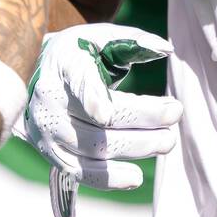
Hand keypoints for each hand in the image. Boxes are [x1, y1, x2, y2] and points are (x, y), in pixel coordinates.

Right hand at [17, 23, 182, 190]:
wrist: (40, 73)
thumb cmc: (80, 52)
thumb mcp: (102, 36)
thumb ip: (134, 41)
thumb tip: (167, 49)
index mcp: (63, 64)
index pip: (79, 82)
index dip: (91, 99)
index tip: (106, 114)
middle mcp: (49, 100)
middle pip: (97, 121)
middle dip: (141, 121)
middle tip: (176, 114)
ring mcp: (47, 130)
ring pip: (92, 149)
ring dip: (134, 149)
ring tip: (168, 141)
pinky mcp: (50, 153)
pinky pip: (79, 172)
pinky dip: (107, 179)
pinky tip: (135, 178)